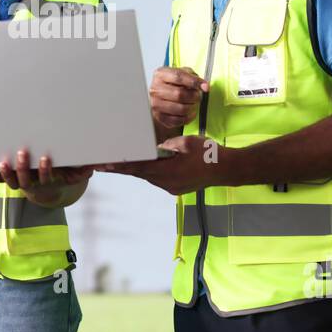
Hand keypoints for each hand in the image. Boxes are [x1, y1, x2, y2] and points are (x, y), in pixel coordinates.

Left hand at [0, 148, 92, 207]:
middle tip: (23, 152)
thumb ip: (82, 170)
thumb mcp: (72, 173)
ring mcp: (20, 182)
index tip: (46, 159)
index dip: (45, 170)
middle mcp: (32, 183)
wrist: (46, 190)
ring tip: (3, 161)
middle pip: (25, 180)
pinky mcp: (10, 179)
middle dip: (23, 167)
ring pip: (11, 181)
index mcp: (47, 180)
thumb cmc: (60, 176)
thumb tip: (94, 166)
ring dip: (6, 172)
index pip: (46, 177)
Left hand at [96, 135, 219, 194]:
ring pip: (151, 176)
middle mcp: (167, 183)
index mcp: (167, 171)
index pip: (137, 168)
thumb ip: (167, 146)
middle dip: (125, 167)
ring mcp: (172, 188)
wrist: (227, 169)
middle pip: (141, 174)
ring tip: (127, 160)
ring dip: (141, 169)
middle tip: (106, 163)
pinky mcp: (177, 189)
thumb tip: (155, 148)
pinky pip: (160, 179)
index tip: (104, 165)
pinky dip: (153, 172)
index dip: (120, 166)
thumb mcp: (186, 142)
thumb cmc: (208, 154)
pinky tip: (151, 164)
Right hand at [150, 67, 208, 128]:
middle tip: (198, 96)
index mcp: (160, 75)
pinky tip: (190, 112)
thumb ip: (193, 77)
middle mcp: (155, 89)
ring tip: (194, 104)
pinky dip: (188, 118)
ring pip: (180, 109)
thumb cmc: (174, 84)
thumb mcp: (183, 73)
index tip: (205, 87)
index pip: (178, 77)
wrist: (163, 96)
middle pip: (179, 94)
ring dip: (192, 107)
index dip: (194, 82)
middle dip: (194, 96)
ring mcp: (156, 104)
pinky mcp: (159, 117)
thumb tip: (205, 86)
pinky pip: (178, 120)